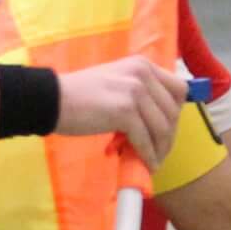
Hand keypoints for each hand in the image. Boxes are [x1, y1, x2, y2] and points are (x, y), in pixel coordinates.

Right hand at [56, 56, 186, 166]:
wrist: (51, 99)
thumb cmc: (80, 95)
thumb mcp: (116, 83)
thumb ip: (139, 92)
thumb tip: (160, 120)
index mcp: (142, 65)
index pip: (179, 89)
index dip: (176, 113)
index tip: (167, 130)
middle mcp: (142, 74)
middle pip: (173, 112)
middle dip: (169, 136)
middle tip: (159, 152)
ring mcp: (135, 91)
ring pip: (162, 128)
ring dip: (160, 149)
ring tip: (152, 161)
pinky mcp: (125, 111)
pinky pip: (145, 140)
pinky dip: (148, 155)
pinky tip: (145, 164)